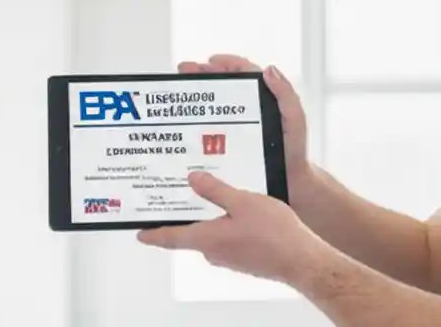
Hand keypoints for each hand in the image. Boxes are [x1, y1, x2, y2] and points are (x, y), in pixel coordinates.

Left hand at [137, 171, 333, 285]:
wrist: (301, 260)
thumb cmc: (273, 232)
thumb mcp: (242, 202)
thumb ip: (215, 191)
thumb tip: (192, 179)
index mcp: (207, 238)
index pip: (170, 237)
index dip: (153, 234)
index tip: (139, 233)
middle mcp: (214, 252)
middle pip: (190, 234)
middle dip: (185, 217)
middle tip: (177, 199)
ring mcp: (230, 258)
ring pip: (212, 235)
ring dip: (209, 219)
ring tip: (211, 197)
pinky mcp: (245, 258)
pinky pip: (228, 239)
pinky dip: (226, 226)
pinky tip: (238, 213)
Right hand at [177, 55, 314, 191]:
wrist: (289, 183)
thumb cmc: (294, 152)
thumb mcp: (295, 120)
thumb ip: (286, 95)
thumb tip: (269, 70)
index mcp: (264, 98)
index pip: (244, 72)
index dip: (226, 63)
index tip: (209, 61)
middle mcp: (248, 108)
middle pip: (224, 84)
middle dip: (203, 73)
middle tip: (185, 69)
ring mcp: (238, 125)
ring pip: (215, 103)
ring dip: (198, 92)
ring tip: (180, 86)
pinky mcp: (229, 141)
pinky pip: (212, 126)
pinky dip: (197, 119)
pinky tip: (184, 120)